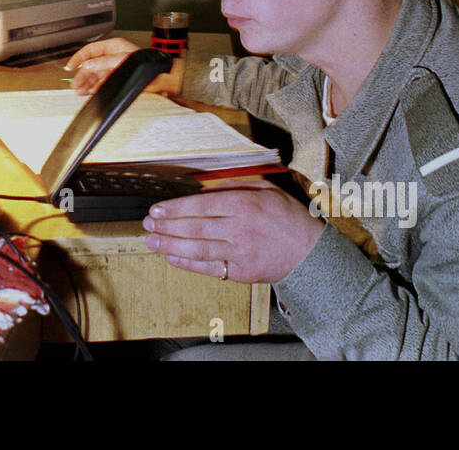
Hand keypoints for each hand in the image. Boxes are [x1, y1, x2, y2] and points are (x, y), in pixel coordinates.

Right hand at [65, 37, 180, 94]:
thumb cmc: (146, 63)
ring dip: (88, 82)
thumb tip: (88, 64)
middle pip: (92, 65)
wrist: (162, 76)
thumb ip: (104, 62)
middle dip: (82, 75)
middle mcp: (113, 55)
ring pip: (97, 74)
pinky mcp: (120, 76)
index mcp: (113, 46)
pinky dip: (97, 87)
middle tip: (75, 85)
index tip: (71, 67)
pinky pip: (104, 81)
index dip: (79, 58)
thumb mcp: (122, 60)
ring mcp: (116, 66)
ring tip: (80, 91)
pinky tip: (92, 92)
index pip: (90, 50)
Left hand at [142, 181, 324, 282]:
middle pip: (195, 227)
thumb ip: (234, 187)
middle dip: (167, 227)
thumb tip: (204, 190)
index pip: (201, 205)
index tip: (157, 210)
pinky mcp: (242, 272)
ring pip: (198, 248)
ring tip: (152, 242)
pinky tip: (173, 258)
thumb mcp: (266, 189)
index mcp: (245, 204)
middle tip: (147, 225)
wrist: (310, 253)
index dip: (175, 209)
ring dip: (171, 245)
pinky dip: (188, 263)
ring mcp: (240, 252)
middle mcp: (240, 228)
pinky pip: (209, 267)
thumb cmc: (287, 218)